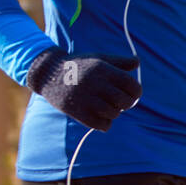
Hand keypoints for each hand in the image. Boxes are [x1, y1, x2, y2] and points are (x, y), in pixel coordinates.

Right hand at [25, 49, 141, 131]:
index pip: (132, 86)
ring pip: (114, 114)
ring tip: (105, 107)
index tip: (130, 94)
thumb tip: (137, 61)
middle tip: (118, 102)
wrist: (48, 73)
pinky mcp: (78, 112)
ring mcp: (86, 98)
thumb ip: (119, 62)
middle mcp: (96, 83)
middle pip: (125, 102)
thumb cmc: (78, 66)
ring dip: (113, 113)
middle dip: (126, 103)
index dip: (135, 92)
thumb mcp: (98, 59)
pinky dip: (104, 123)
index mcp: (103, 69)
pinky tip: (98, 115)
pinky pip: (102, 125)